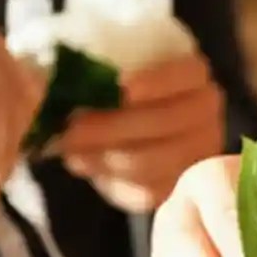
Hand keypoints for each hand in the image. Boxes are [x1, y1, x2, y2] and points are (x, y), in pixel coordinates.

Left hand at [59, 55, 224, 213]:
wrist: (119, 121)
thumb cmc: (108, 83)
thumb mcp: (103, 63)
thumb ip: (90, 63)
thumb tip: (50, 72)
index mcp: (194, 74)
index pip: (187, 74)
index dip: (158, 81)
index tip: (121, 88)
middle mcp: (206, 114)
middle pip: (168, 124)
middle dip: (114, 127)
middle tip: (71, 129)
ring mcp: (196, 155)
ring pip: (154, 164)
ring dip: (106, 157)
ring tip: (70, 149)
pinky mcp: (176, 188)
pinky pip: (145, 192)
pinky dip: (110, 180)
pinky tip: (84, 163)